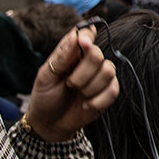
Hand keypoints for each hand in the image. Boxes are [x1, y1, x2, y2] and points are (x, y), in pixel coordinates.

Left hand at [26, 25, 118, 142]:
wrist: (49, 124)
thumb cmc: (45, 97)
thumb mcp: (46, 77)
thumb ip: (61, 56)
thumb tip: (75, 35)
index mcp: (73, 53)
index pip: (86, 34)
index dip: (88, 36)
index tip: (83, 43)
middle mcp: (88, 61)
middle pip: (98, 55)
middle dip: (83, 72)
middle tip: (69, 83)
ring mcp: (99, 76)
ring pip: (109, 71)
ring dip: (90, 86)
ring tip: (77, 93)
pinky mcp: (107, 92)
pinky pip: (113, 89)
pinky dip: (98, 100)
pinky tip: (86, 105)